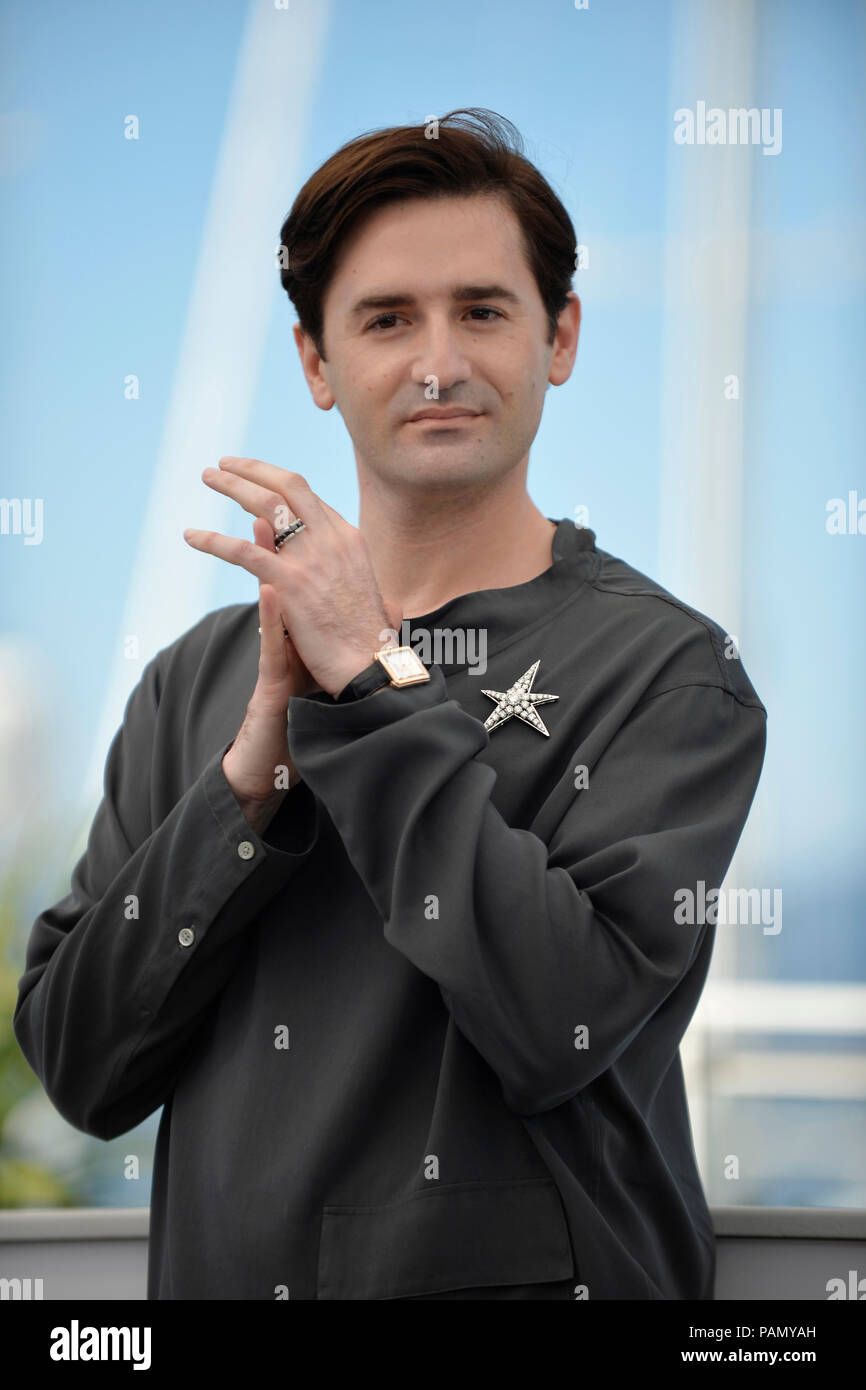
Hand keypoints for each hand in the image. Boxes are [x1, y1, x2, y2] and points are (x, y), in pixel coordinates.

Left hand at [183, 458, 402, 697]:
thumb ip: (370, 595)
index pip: (309, 499)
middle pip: (288, 486)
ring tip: (206, 476)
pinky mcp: (287, 583)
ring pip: (263, 505)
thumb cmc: (370, 643)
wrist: (368, 667)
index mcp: (349, 539)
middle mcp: (331, 539)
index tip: (255, 482)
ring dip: (231, 485)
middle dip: (253, 469)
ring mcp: (309, 558)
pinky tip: (190, 536)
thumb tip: (386, 604)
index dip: (277, 485)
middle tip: (225, 464)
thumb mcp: (376, 604)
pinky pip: (241, 551)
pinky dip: (212, 540)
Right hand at [221, 518, 319, 833]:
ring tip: (259, 524)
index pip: (293, 571)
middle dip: (267, 533)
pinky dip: (271, 618)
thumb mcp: (312, 666)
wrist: (273, 760)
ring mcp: (274, 658)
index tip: (299, 503)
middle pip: (273, 573)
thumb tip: (341, 604)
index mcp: (292, 627)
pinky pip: (271, 645)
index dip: (294, 535)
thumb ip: (318, 633)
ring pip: (267, 602)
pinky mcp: (271, 682)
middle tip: (254, 494)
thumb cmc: (297, 715)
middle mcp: (280, 637)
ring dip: (260, 561)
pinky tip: (270, 592)